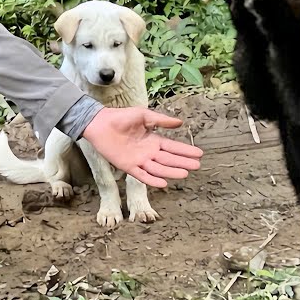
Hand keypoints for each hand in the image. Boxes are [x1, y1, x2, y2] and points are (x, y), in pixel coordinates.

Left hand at [81, 107, 202, 187]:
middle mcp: (148, 152)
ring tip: (184, 174)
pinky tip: (163, 183)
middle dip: (182, 162)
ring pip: (158, 169)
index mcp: (153, 140)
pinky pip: (142, 175)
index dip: (185, 151)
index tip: (199, 154)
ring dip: (171, 172)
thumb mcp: (143, 115)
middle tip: (197, 165)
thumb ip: (161, 120)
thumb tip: (180, 122)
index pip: (173, 147)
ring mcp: (139, 160)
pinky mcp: (127, 166)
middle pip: (168, 159)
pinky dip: (152, 180)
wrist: (100, 123)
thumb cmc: (121, 117)